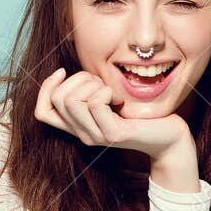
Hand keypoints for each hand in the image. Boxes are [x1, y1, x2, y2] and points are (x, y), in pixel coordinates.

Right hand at [33, 67, 195, 163]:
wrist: (169, 139)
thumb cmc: (141, 114)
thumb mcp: (109, 100)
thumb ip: (88, 92)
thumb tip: (69, 72)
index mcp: (79, 126)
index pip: (42, 112)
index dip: (46, 88)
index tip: (64, 71)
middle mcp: (83, 134)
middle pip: (58, 99)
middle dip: (78, 79)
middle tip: (101, 83)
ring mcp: (97, 136)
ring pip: (71, 101)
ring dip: (90, 84)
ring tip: (110, 89)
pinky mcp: (113, 134)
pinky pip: (95, 104)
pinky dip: (105, 91)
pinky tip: (118, 97)